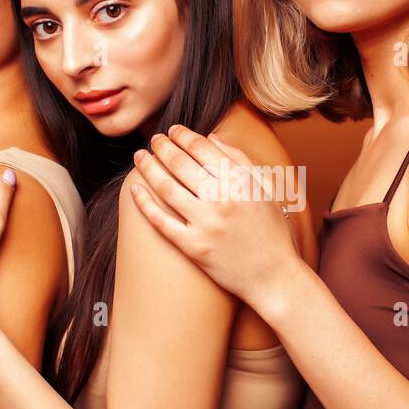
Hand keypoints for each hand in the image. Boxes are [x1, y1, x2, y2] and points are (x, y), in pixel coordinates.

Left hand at [128, 125, 300, 308]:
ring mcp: (206, 224)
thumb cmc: (271, 232)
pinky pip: (162, 221)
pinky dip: (145, 203)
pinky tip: (135, 190)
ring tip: (139, 158)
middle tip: (154, 140)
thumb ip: (241, 160)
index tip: (173, 131)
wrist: (273, 277)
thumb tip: (212, 138)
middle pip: (181, 164)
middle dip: (163, 147)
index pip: (203, 149)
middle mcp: (223, 200)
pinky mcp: (194, 247)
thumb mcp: (266, 190)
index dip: (184, 136)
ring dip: (148, 168)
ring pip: (167, 187)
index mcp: (242, 182)